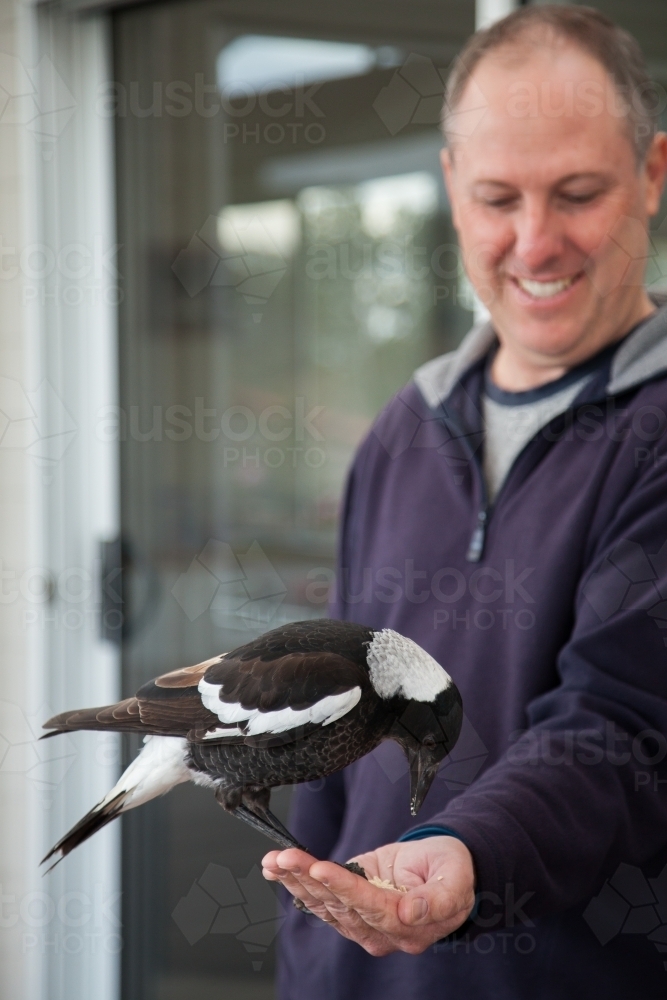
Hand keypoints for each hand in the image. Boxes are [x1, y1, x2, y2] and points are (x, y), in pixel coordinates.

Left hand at [262, 836, 474, 956]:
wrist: (444, 869)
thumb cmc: (452, 871)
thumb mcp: (456, 880)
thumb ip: (439, 899)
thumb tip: (410, 912)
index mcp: (409, 925)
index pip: (371, 907)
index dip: (344, 888)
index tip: (322, 869)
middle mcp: (380, 930)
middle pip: (339, 906)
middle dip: (309, 878)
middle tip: (286, 857)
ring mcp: (362, 921)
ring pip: (324, 903)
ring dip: (295, 880)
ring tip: (274, 860)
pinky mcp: (350, 907)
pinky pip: (320, 898)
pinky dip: (296, 882)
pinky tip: (276, 868)